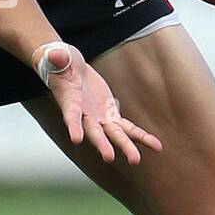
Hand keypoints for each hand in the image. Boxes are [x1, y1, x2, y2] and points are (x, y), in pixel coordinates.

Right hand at [37, 44, 162, 164]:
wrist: (70, 71)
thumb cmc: (61, 64)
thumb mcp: (60, 58)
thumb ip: (59, 58)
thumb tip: (57, 55)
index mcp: (69, 101)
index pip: (71, 114)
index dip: (73, 126)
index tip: (75, 139)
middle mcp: (84, 115)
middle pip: (94, 132)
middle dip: (102, 144)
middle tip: (109, 157)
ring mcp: (98, 118)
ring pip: (114, 135)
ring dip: (126, 147)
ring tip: (136, 160)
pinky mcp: (110, 115)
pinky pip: (128, 128)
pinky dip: (141, 137)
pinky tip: (156, 146)